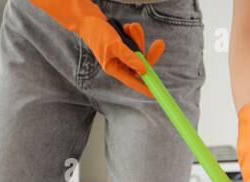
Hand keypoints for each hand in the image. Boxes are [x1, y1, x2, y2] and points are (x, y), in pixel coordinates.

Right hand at [29, 0, 163, 95]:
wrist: (89, 19)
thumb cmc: (97, 33)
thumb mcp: (113, 45)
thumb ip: (128, 57)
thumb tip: (143, 69)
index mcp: (115, 69)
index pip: (133, 81)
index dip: (145, 87)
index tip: (156, 94)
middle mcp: (120, 63)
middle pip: (142, 64)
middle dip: (149, 52)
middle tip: (160, 44)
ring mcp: (124, 54)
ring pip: (140, 50)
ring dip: (138, 37)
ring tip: (130, 28)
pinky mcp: (126, 44)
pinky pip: (137, 40)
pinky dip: (133, 32)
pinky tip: (125, 27)